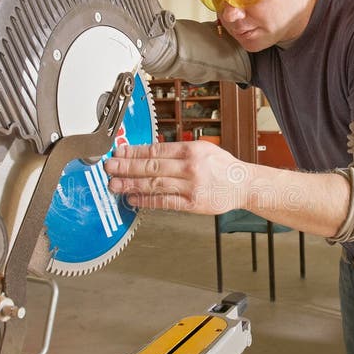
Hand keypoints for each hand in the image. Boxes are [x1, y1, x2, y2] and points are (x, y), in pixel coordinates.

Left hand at [104, 141, 250, 213]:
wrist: (243, 185)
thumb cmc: (223, 167)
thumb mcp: (203, 149)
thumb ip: (178, 151)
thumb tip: (148, 152)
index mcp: (191, 150)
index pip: (155, 150)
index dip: (133, 152)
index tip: (118, 152)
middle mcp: (190, 167)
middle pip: (151, 167)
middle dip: (126, 167)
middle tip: (109, 167)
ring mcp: (191, 186)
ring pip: (155, 184)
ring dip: (131, 184)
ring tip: (114, 184)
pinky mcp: (193, 204)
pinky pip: (165, 202)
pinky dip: (146, 200)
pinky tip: (132, 198)